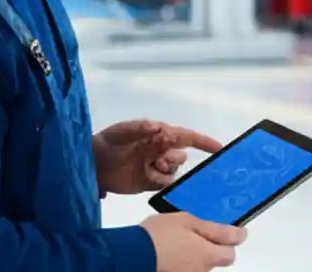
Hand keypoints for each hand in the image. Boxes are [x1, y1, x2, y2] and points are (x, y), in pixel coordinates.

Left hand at [93, 119, 220, 194]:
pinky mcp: (150, 183)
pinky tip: (150, 178)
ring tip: (149, 168)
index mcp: (157, 135)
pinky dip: (162, 183)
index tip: (218, 148)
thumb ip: (139, 128)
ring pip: (174, 172)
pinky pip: (165, 185)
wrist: (92, 166)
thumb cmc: (107, 143)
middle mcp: (160, 151)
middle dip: (173, 158)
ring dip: (166, 171)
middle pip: (180, 156)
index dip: (203, 142)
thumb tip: (158, 127)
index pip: (185, 137)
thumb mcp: (120, 132)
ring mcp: (155, 168)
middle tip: (157, 158)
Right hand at [141, 212, 246, 270]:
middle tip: (189, 232)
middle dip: (206, 247)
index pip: (230, 253)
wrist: (133, 253)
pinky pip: (183, 267)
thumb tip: (241, 234)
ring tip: (173, 241)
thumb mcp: (188, 221)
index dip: (226, 241)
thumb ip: (217, 230)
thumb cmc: (160, 234)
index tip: (217, 231)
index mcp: (209, 255)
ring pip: (197, 264)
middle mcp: (202, 270)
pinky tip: (166, 251)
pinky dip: (179, 260)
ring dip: (191, 254)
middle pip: (213, 259)